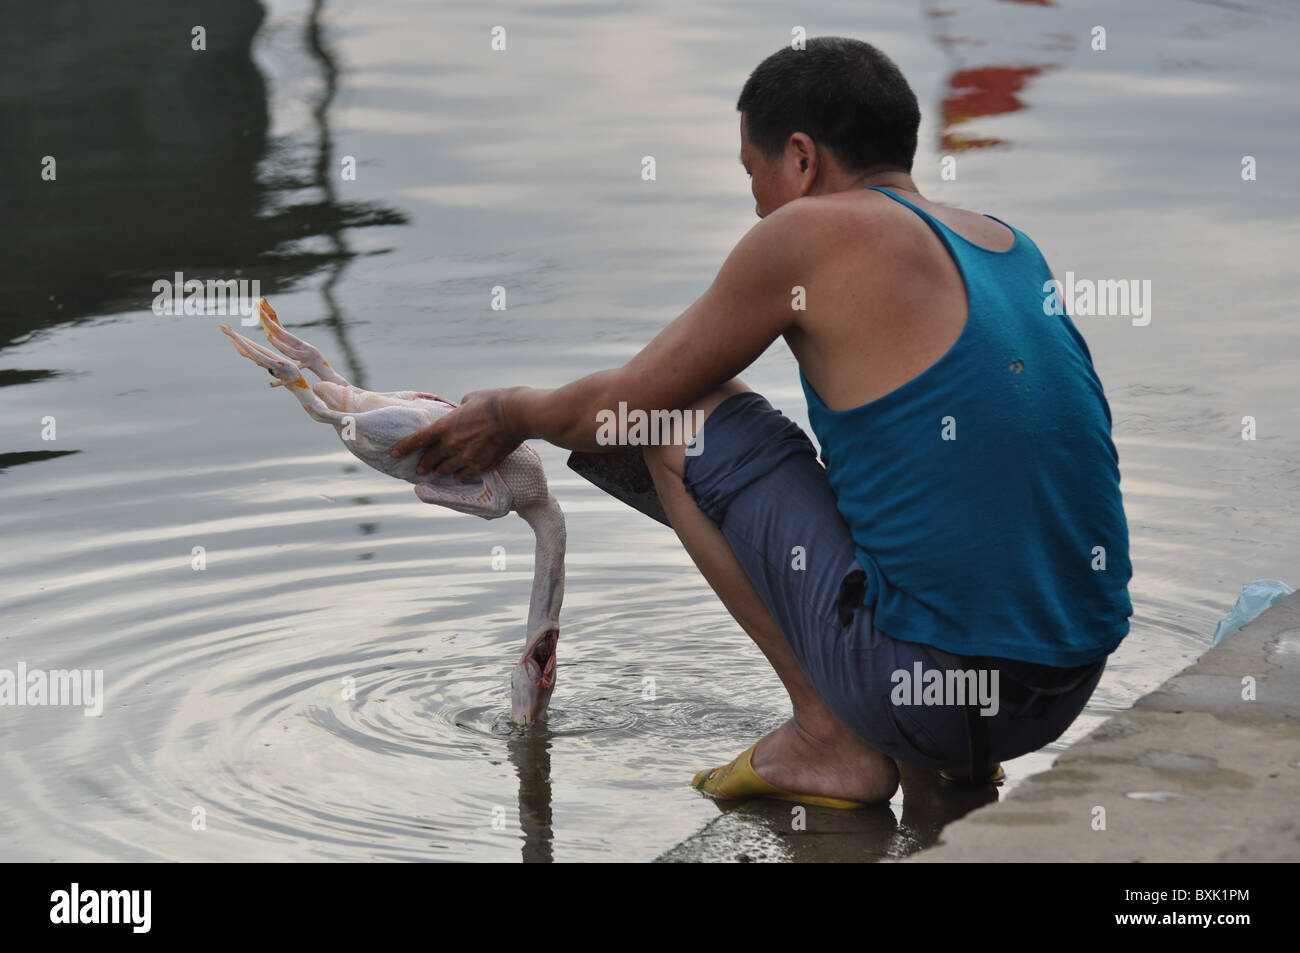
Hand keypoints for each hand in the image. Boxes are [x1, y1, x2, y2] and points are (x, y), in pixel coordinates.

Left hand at [389, 387, 522, 479]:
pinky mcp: (482, 465)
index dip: (404, 448)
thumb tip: (459, 412)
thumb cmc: (495, 401)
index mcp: (446, 425)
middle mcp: (452, 443)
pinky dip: (460, 476)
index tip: (394, 454)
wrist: (517, 414)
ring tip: (438, 473)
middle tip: (419, 468)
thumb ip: (459, 409)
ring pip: (445, 470)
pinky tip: (460, 475)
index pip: (418, 440)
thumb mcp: (470, 399)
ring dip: (440, 472)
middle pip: (430, 459)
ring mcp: (467, 457)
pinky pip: (465, 475)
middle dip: (422, 465)